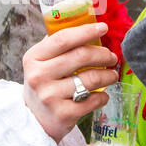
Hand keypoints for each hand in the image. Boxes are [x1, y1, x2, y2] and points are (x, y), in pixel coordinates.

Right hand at [22, 22, 118, 139]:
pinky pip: (93, 100)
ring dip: (108, 75)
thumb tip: (85, 24)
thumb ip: (56, 45)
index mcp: (33, 58)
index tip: (103, 27)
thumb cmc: (43, 85)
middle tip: (112, 57)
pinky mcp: (63, 114)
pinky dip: (103, 96)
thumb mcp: (40, 63)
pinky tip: (103, 95)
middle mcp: (39, 76)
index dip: (86, 31)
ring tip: (111, 75)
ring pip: (91, 79)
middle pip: (81, 56)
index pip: (63, 39)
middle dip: (103, 54)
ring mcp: (50, 96)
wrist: (33, 120)